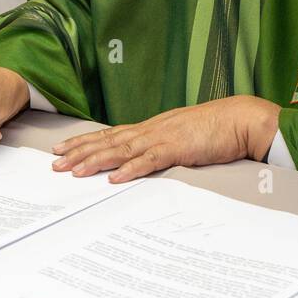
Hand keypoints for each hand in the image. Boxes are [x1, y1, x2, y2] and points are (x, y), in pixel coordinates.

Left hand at [50, 96, 282, 182]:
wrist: (241, 119)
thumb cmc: (217, 127)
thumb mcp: (185, 135)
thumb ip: (166, 144)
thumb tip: (150, 156)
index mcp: (153, 127)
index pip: (112, 134)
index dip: (86, 141)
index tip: (64, 148)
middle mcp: (152, 129)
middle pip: (110, 141)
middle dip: (81, 152)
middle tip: (55, 163)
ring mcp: (164, 138)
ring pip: (123, 150)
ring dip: (97, 161)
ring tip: (75, 171)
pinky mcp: (179, 149)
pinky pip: (151, 161)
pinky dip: (131, 169)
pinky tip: (115, 178)